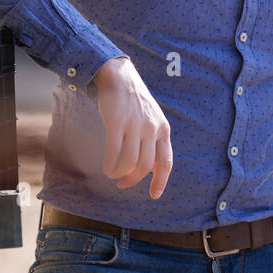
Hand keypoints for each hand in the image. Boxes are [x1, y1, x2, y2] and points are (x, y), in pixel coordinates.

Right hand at [93, 57, 172, 198]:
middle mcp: (152, 128)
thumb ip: (153, 141)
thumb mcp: (152, 119)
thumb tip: (148, 170)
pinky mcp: (117, 122)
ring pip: (130, 162)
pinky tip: (106, 168)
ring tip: (113, 174)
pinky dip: (110, 165)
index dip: (161, 182)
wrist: (119, 77)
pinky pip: (114, 152)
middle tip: (123, 184)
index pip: (166, 162)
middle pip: (145, 166)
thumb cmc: (134, 102)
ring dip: (120, 174)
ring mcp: (135, 124)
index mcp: (163, 129)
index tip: (154, 195)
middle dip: (133, 181)